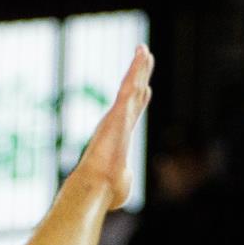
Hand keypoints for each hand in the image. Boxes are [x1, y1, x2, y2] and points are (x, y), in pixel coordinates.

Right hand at [70, 46, 153, 209]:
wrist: (98, 186)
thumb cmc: (108, 190)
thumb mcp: (120, 184)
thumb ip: (121, 181)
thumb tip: (117, 195)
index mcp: (120, 135)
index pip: (132, 111)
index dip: (139, 98)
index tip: (145, 86)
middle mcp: (118, 122)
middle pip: (133, 92)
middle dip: (139, 73)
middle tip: (144, 55)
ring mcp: (118, 116)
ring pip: (131, 85)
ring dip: (139, 66)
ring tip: (144, 49)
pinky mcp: (119, 113)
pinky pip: (130, 85)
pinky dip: (135, 70)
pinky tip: (142, 55)